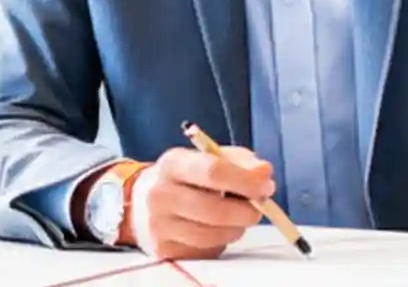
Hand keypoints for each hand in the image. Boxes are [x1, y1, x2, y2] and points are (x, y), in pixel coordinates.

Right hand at [127, 146, 273, 259]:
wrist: (142, 200)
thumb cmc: (184, 177)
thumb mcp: (206, 157)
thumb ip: (239, 161)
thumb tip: (264, 172)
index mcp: (172, 164)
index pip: (213, 172)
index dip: (245, 181)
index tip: (266, 185)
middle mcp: (161, 195)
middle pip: (215, 210)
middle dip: (247, 211)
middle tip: (259, 207)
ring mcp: (160, 225)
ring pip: (213, 234)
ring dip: (237, 228)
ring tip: (238, 217)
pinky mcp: (165, 249)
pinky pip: (206, 249)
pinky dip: (221, 240)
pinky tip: (218, 229)